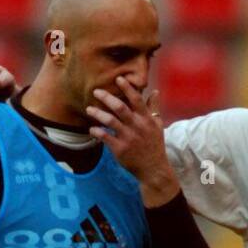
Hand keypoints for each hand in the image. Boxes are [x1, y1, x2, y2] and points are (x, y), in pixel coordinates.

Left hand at [87, 77, 178, 205]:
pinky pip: (105, 137)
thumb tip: (155, 91)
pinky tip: (92, 128)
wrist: (153, 169)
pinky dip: (97, 132)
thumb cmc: (155, 145)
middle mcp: (137, 126)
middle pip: (120, 107)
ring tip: (89, 109)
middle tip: (96, 91)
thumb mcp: (158, 125)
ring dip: (98, 113)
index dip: (127, 88)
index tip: (118, 78)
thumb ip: (154, 108)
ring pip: (110, 121)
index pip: (136, 99)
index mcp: (146, 119)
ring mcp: (128, 138)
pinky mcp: (120, 149)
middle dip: (106, 97)